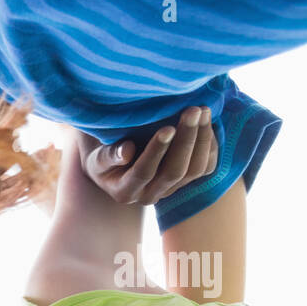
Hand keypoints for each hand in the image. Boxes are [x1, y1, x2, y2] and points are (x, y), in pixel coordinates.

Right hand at [83, 105, 217, 204]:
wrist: (113, 164)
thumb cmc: (101, 154)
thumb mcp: (97, 156)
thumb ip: (108, 155)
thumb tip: (126, 151)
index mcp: (124, 192)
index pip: (143, 172)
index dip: (156, 151)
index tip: (167, 127)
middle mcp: (149, 196)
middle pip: (174, 172)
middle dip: (186, 139)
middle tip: (193, 110)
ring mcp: (170, 191)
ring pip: (194, 170)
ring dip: (201, 139)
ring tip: (202, 110)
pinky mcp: (186, 182)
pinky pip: (206, 167)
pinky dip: (210, 145)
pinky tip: (207, 122)